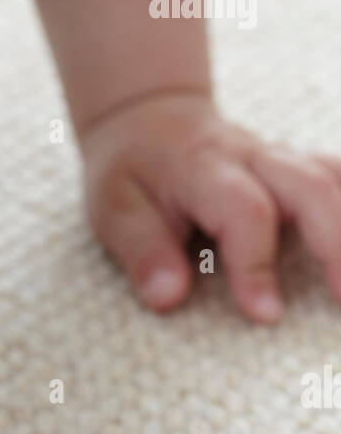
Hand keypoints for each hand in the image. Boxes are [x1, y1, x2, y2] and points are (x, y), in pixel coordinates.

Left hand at [80, 90, 340, 322]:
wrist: (148, 118)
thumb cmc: (130, 172)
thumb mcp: (114, 209)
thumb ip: (142, 251)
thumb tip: (168, 298)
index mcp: (202, 168)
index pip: (245, 211)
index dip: (257, 264)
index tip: (266, 315)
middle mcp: (253, 157)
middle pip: (311, 189)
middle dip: (336, 246)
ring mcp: (281, 159)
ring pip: (334, 180)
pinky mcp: (297, 167)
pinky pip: (339, 177)